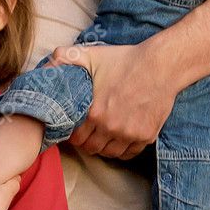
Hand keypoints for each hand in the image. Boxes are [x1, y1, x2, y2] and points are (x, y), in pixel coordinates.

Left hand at [48, 41, 173, 159]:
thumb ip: (66, 57)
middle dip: (88, 141)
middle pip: (91, 148)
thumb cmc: (125, 60)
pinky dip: (124, 149)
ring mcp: (129, 134)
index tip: (77, 127)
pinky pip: (130, 153)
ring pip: (110, 153)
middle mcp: (110, 127)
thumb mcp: (92, 55)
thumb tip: (49, 63)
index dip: (74, 133)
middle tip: (91, 131)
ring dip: (105, 146)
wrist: (161, 65)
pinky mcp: (146, 136)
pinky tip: (121, 138)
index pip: (75, 138)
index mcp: (94, 113)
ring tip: (105, 135)